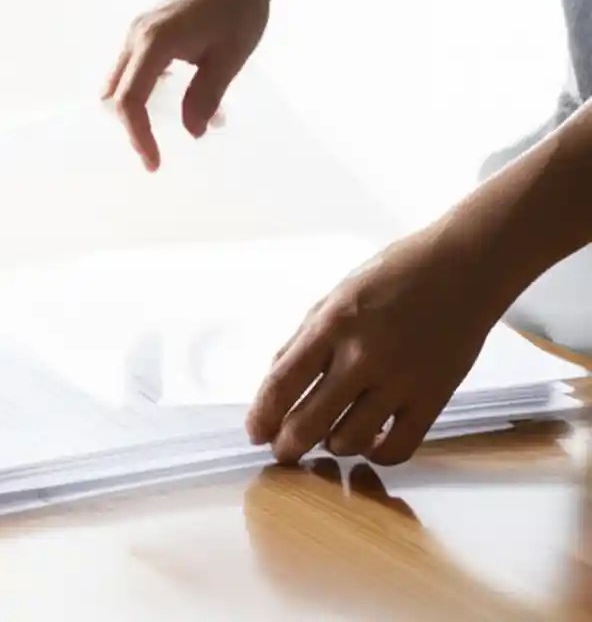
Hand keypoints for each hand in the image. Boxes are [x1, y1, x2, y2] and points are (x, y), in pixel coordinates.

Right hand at [103, 0, 272, 170]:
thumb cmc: (239, 11)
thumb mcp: (229, 58)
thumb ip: (206, 97)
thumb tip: (192, 133)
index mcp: (154, 42)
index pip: (130, 100)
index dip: (138, 135)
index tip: (155, 162)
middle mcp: (136, 36)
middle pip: (113, 95)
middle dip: (130, 128)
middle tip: (155, 153)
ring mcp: (136, 32)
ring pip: (117, 83)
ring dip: (133, 111)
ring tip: (159, 133)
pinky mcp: (144, 32)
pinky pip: (128, 71)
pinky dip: (139, 94)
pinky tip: (166, 104)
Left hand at [246, 226, 509, 465]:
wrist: (465, 267)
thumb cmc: (394, 277)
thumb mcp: (334, 298)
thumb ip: (303, 341)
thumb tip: (275, 387)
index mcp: (331, 325)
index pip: (281, 384)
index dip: (262, 417)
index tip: (255, 434)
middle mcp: (362, 356)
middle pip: (309, 422)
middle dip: (288, 445)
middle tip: (284, 450)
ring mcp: (400, 380)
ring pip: (350, 441)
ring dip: (331, 446)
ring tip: (330, 435)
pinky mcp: (434, 397)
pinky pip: (398, 448)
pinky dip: (376, 454)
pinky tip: (369, 442)